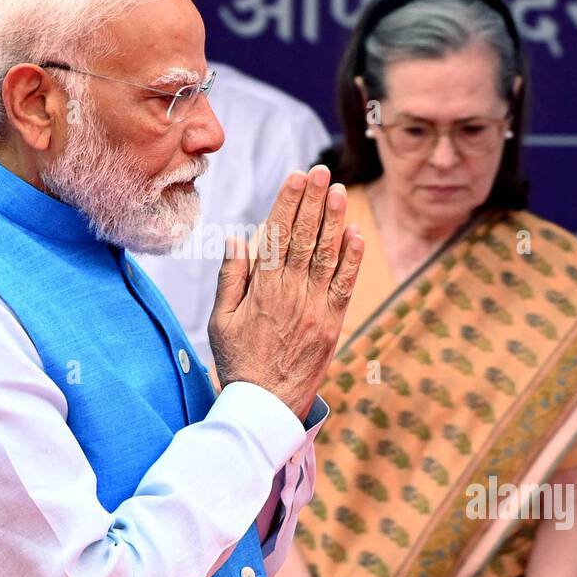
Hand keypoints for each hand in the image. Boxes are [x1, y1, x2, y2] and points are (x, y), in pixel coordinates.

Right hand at [208, 166, 363, 419]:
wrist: (265, 405)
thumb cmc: (238, 361)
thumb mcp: (221, 319)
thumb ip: (231, 277)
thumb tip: (238, 237)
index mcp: (262, 290)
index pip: (278, 236)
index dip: (289, 203)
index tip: (296, 176)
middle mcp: (291, 294)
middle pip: (305, 238)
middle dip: (314, 201)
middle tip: (322, 171)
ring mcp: (315, 309)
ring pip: (327, 256)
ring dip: (334, 221)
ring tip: (339, 191)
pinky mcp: (332, 324)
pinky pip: (345, 286)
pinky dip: (351, 259)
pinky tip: (355, 234)